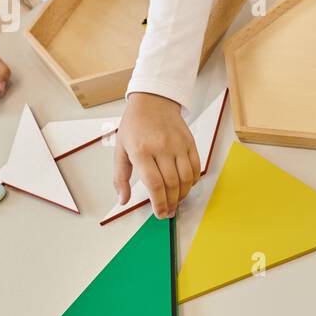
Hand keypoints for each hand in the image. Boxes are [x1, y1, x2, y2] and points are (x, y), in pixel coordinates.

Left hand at [114, 93, 201, 218]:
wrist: (153, 101)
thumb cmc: (135, 126)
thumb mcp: (120, 149)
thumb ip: (120, 177)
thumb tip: (123, 200)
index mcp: (141, 150)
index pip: (154, 183)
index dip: (159, 203)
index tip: (160, 213)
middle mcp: (161, 148)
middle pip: (171, 184)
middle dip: (171, 203)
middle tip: (168, 212)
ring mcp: (178, 145)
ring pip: (186, 178)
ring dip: (183, 195)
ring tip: (176, 201)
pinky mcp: (190, 142)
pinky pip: (196, 168)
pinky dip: (192, 181)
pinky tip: (185, 187)